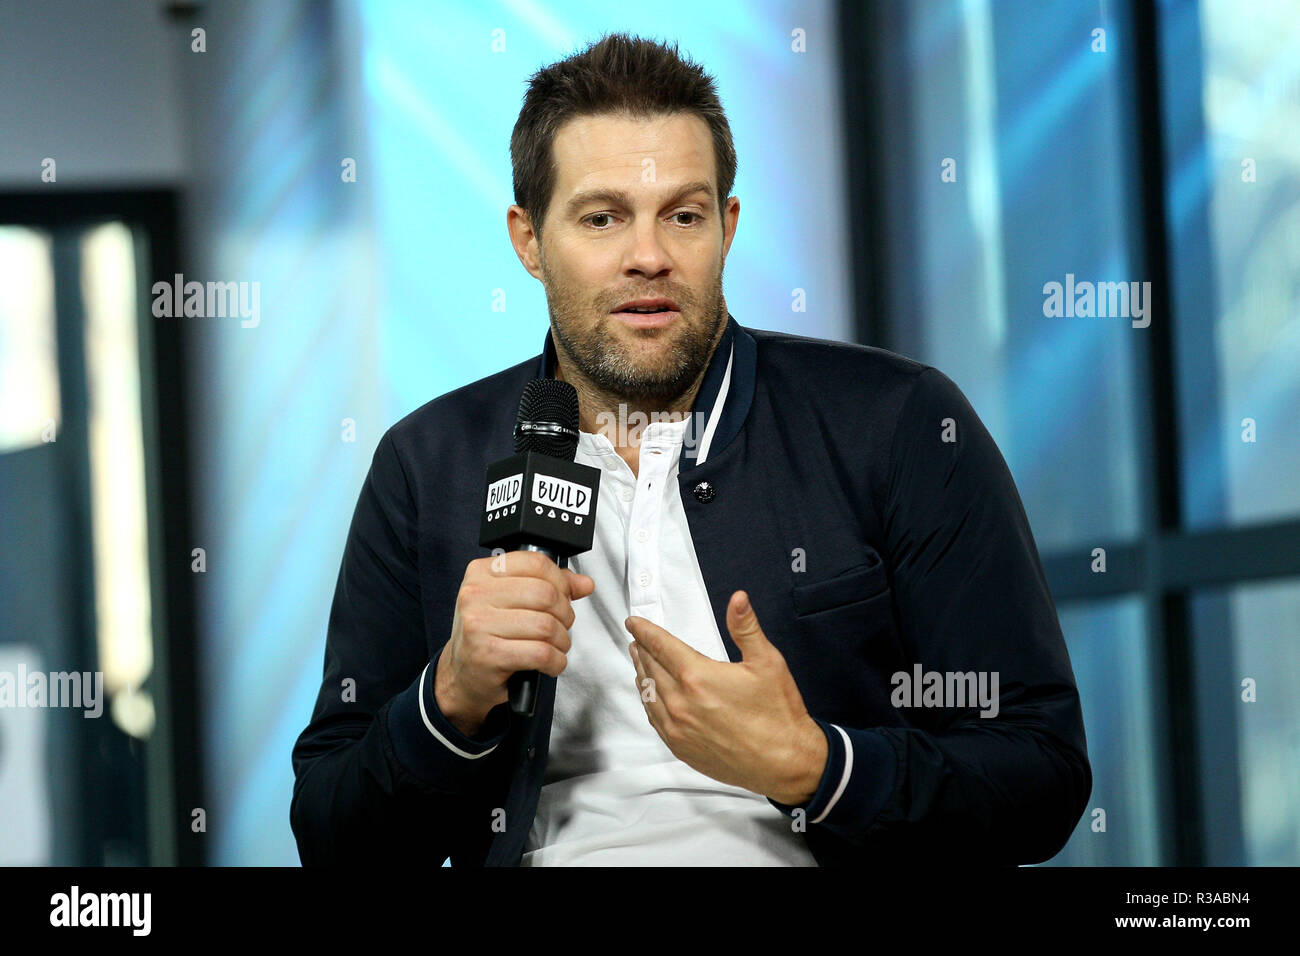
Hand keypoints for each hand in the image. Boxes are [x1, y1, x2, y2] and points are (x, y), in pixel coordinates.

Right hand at [435, 551, 593, 736]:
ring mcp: (479, 625)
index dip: (561, 580)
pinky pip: (541, 653)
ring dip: (562, 640)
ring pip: (546, 625)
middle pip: (545, 594)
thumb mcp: (511, 601)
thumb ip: (548, 586)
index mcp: (481, 572)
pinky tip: (550, 663)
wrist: (463, 675)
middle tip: (562, 626)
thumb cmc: (488, 635)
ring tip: (556, 646)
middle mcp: (476, 594)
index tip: (565, 596)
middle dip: (565, 614)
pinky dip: (556, 661)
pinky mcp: (488, 655)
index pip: (536, 563)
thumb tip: (583, 583)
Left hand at [625, 590, 827, 805]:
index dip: (645, 631)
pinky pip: (654, 719)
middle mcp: (680, 703)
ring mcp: (678, 728)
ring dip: (642, 675)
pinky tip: (652, 696)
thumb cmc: (778, 713)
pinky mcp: (681, 748)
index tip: (634, 623)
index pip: (660, 646)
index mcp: (697, 677)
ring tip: (640, 662)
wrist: (784, 762)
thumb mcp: (766, 662)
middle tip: (638, 640)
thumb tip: (738, 599)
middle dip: (643, 651)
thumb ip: (746, 628)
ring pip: (648, 694)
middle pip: (650, 669)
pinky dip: (649, 702)